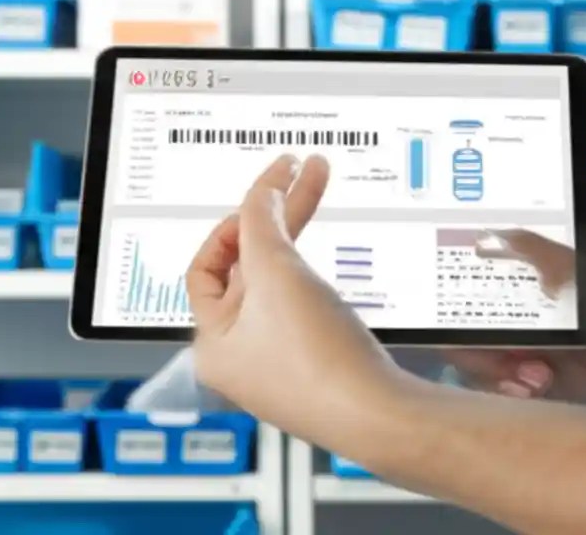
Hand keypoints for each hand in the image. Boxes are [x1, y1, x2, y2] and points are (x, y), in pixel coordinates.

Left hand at [187, 154, 398, 440]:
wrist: (380, 413)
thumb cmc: (318, 360)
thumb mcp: (276, 271)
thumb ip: (261, 222)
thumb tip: (261, 193)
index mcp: (214, 344)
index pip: (205, 267)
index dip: (233, 224)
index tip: (265, 195)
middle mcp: (243, 357)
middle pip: (248, 269)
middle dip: (275, 218)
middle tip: (301, 173)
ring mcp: (282, 362)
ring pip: (281, 282)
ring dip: (297, 237)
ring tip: (318, 187)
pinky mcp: (320, 364)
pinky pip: (307, 305)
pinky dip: (316, 272)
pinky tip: (333, 252)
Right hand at [443, 230, 585, 406]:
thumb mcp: (577, 270)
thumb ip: (535, 251)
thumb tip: (486, 236)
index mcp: (510, 292)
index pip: (459, 297)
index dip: (444, 306)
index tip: (446, 315)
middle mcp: (504, 326)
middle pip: (458, 340)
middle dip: (471, 350)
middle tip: (504, 354)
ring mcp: (514, 360)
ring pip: (475, 372)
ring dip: (496, 374)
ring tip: (534, 375)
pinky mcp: (529, 390)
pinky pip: (501, 397)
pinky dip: (512, 394)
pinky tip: (537, 386)